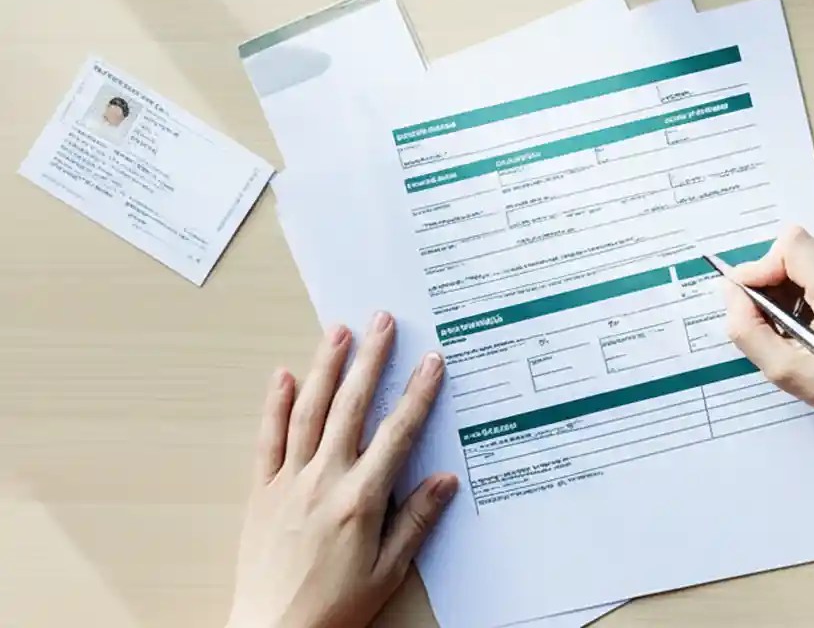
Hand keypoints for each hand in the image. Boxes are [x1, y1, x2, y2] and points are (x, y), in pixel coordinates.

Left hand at [226, 312, 457, 627]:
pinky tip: (281, 375)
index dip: (416, 393)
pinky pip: (267, 439)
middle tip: (382, 321)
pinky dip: (274, 404)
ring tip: (338, 331)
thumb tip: (445, 480)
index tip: (431, 361)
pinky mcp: (261, 491)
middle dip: (370, 360)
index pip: (396, 433)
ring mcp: (289, 481)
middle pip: (350, 407)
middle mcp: (323, 480)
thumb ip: (416, 521)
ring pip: (308, 411)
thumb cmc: (335, 607)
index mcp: (360, 499)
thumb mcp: (388, 570)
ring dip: (325, 367)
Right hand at [723, 226, 813, 441]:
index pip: (791, 245)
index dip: (760, 267)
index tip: (745, 298)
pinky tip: (812, 320)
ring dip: (792, 280)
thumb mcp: (784, 371)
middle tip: (767, 314)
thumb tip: (731, 289)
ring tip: (790, 320)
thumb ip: (747, 327)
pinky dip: (811, 285)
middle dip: (775, 274)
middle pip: (802, 245)